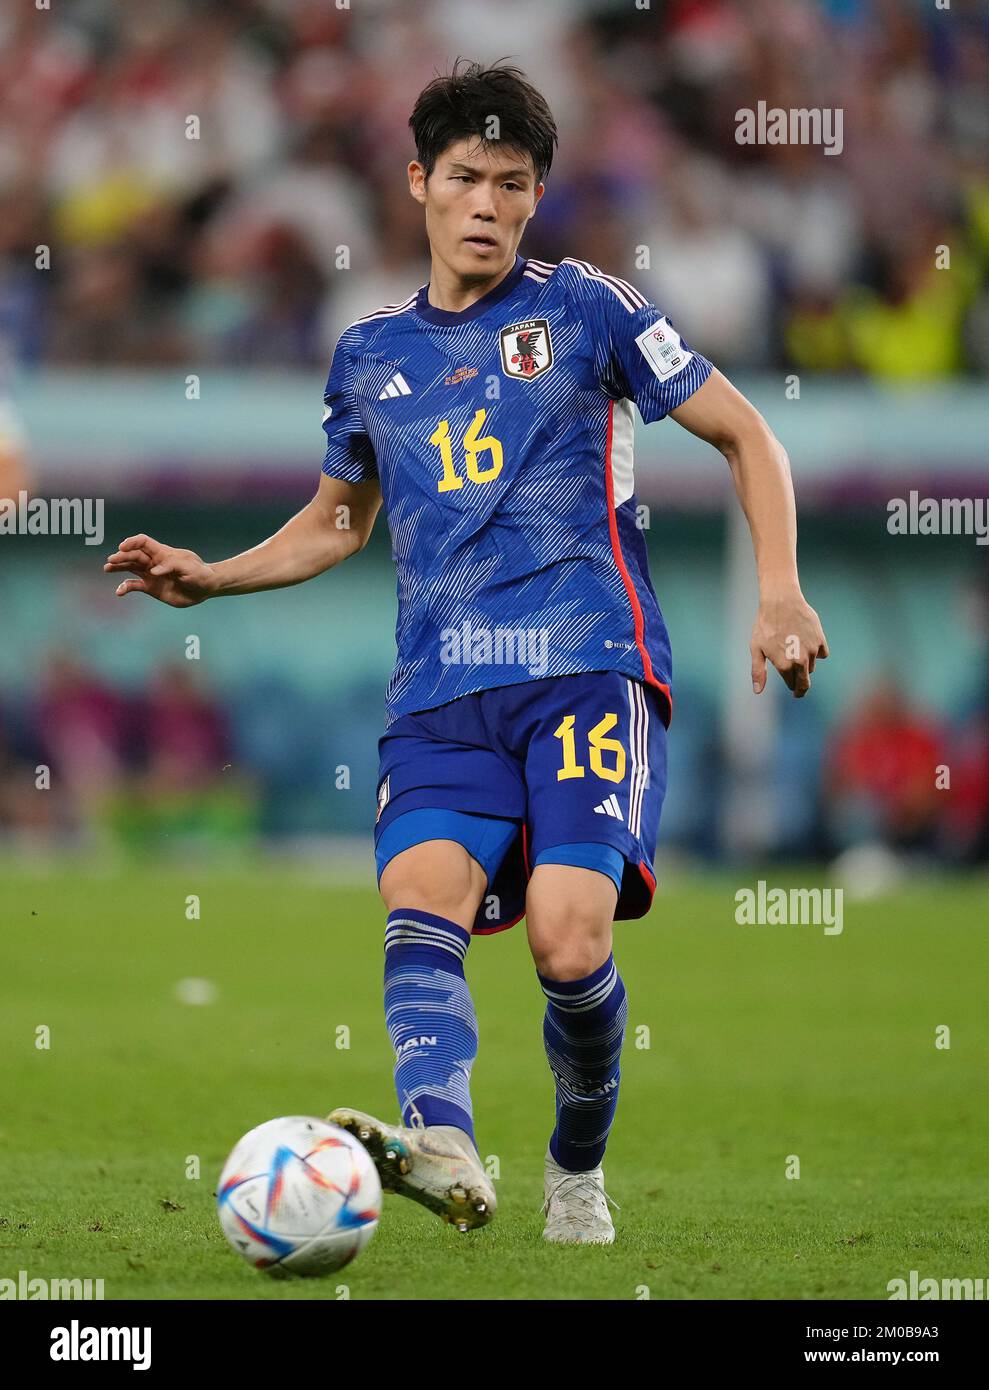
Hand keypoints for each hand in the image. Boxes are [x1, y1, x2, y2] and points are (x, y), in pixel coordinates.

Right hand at [103, 534, 218, 607]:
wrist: (205, 588)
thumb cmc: (200, 573)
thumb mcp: (189, 568)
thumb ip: (172, 566)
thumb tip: (154, 571)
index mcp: (163, 552)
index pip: (143, 542)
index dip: (132, 542)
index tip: (123, 547)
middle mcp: (154, 561)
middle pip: (134, 555)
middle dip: (122, 556)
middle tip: (111, 560)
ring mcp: (151, 574)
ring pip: (130, 567)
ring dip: (118, 567)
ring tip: (107, 568)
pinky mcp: (151, 587)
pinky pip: (134, 585)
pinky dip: (125, 587)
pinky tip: (119, 592)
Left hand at [750, 588, 828, 697]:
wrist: (781, 602)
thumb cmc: (765, 625)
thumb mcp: (756, 649)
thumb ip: (758, 672)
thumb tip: (757, 691)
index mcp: (785, 666)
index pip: (792, 684)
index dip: (791, 687)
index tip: (792, 690)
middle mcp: (801, 661)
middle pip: (805, 682)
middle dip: (801, 688)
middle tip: (799, 692)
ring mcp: (812, 651)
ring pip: (811, 666)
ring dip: (805, 666)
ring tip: (796, 655)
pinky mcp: (820, 640)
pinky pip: (822, 654)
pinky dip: (816, 653)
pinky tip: (808, 647)